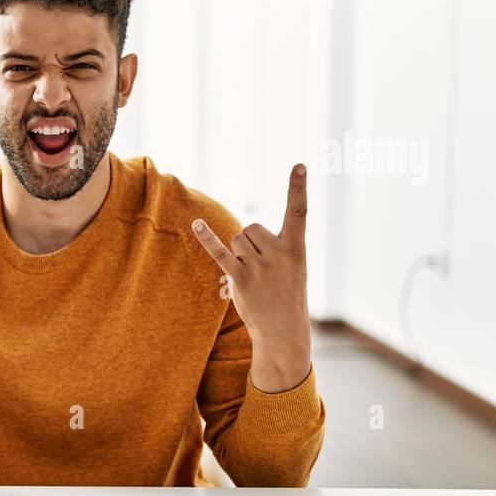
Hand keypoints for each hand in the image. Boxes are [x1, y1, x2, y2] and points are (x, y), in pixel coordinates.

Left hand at [191, 163, 311, 391]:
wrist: (283, 330)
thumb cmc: (287, 296)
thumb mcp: (292, 268)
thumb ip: (275, 248)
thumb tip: (243, 239)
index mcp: (296, 248)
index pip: (299, 211)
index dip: (298, 187)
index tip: (299, 165)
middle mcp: (280, 254)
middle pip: (251, 228)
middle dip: (249, 243)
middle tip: (260, 268)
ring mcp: (260, 266)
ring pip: (236, 240)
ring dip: (238, 255)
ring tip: (252, 277)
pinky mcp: (240, 278)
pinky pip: (220, 252)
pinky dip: (207, 238)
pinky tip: (196, 224)